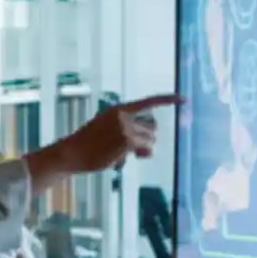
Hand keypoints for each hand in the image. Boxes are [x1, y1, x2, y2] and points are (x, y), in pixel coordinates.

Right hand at [53, 94, 180, 172]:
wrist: (71, 152)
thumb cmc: (87, 144)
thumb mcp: (105, 128)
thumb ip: (126, 130)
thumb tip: (149, 148)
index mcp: (119, 109)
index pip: (148, 102)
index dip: (167, 100)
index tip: (184, 99)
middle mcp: (124, 115)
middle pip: (153, 125)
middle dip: (148, 137)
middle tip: (137, 147)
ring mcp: (126, 127)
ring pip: (151, 139)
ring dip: (143, 149)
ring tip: (124, 153)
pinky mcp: (127, 141)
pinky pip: (146, 150)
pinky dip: (139, 155)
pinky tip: (120, 158)